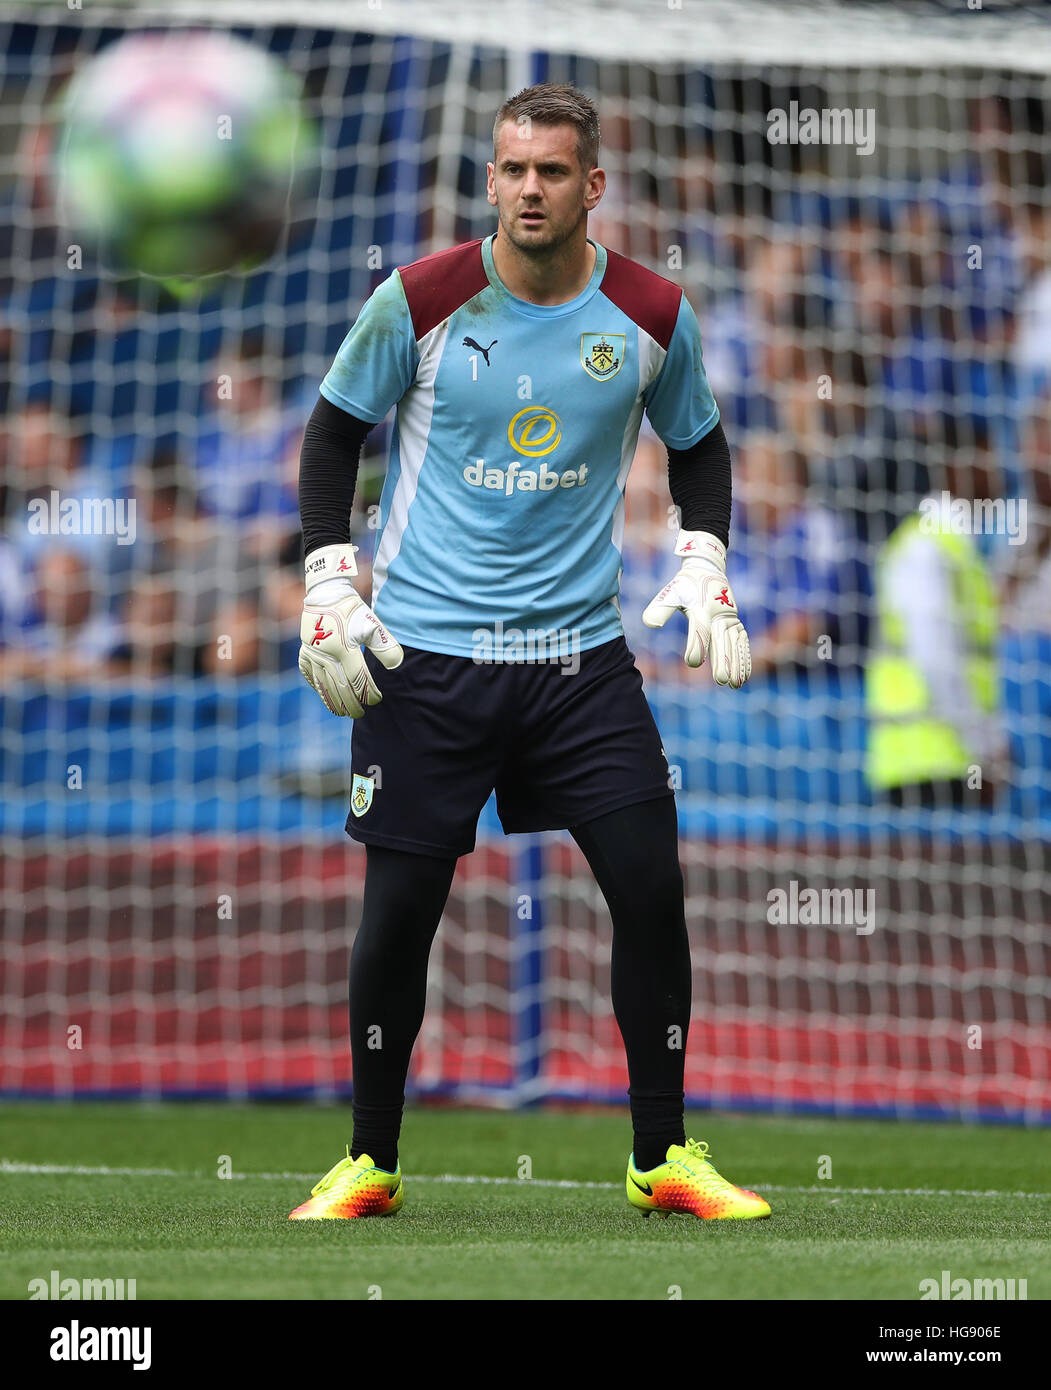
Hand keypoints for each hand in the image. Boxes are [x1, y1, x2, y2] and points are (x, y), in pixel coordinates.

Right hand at [298, 545, 402, 716]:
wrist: (326, 594)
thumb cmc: (353, 610)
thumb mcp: (373, 624)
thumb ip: (385, 646)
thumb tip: (396, 665)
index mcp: (344, 647)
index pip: (358, 679)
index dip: (368, 693)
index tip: (376, 700)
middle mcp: (326, 654)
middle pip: (340, 688)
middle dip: (352, 705)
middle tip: (361, 714)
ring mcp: (312, 655)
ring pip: (323, 686)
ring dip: (334, 702)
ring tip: (345, 713)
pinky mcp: (304, 654)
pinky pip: (310, 677)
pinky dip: (319, 689)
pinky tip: (327, 697)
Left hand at [642, 530, 751, 687]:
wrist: (707, 569)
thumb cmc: (685, 585)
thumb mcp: (671, 592)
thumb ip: (660, 608)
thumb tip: (649, 623)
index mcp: (701, 608)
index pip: (700, 630)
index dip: (696, 646)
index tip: (692, 662)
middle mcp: (718, 614)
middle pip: (721, 641)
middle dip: (722, 661)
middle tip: (722, 680)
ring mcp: (730, 618)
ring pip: (734, 644)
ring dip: (736, 664)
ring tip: (736, 684)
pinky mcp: (735, 622)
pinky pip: (742, 642)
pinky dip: (744, 658)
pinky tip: (744, 676)